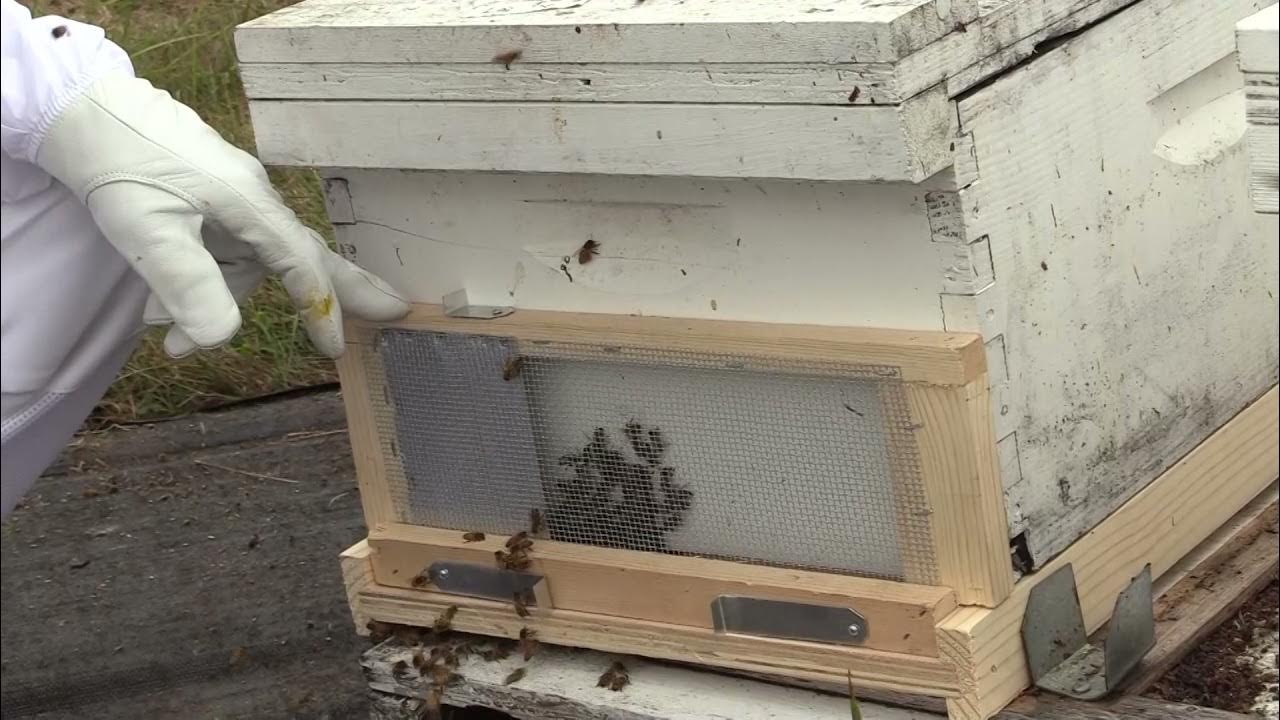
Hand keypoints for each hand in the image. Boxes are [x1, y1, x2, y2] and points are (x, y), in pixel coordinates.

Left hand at [33, 72, 409, 357]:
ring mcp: (232, 198)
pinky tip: (161, 311)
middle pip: (308, 253)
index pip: (300, 264)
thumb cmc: (118, 165)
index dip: (320, 309)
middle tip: (394, 311)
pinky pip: (222, 253)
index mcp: (250, 205)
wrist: (82, 114)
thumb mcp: (148, 232)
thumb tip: (222, 337)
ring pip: (250, 264)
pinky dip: (204, 286)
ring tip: (173, 348)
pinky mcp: (210, 199)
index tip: (334, 348)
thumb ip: (189, 286)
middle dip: (347, 288)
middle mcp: (252, 200)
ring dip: (223, 306)